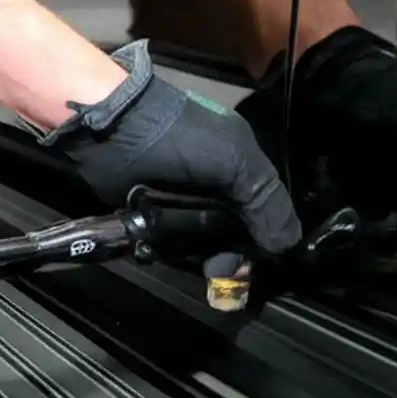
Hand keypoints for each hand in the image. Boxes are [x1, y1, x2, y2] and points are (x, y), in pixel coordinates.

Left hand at [30, 40, 302, 256]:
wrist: (109, 130)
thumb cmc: (177, 139)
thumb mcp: (234, 162)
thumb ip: (265, 203)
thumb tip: (287, 246)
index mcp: (242, 169)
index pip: (265, 216)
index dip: (263, 242)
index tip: (255, 261)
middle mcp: (215, 189)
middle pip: (230, 239)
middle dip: (224, 255)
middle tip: (216, 267)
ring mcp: (182, 205)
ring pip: (197, 247)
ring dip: (189, 252)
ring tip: (176, 244)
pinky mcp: (151, 218)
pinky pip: (165, 246)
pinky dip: (161, 250)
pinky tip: (153, 245)